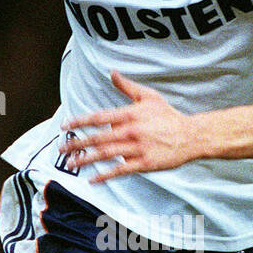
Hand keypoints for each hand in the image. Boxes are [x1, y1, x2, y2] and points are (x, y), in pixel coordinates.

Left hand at [60, 70, 199, 181]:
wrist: (191, 136)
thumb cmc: (169, 116)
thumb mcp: (149, 97)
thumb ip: (127, 87)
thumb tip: (112, 73)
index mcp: (130, 114)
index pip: (98, 117)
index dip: (79, 121)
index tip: (65, 125)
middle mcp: (131, 131)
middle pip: (97, 138)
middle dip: (77, 143)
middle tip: (62, 147)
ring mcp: (137, 148)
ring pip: (105, 154)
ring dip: (86, 159)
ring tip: (71, 163)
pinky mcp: (144, 164)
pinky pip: (120, 170)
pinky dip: (104, 176)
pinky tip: (92, 179)